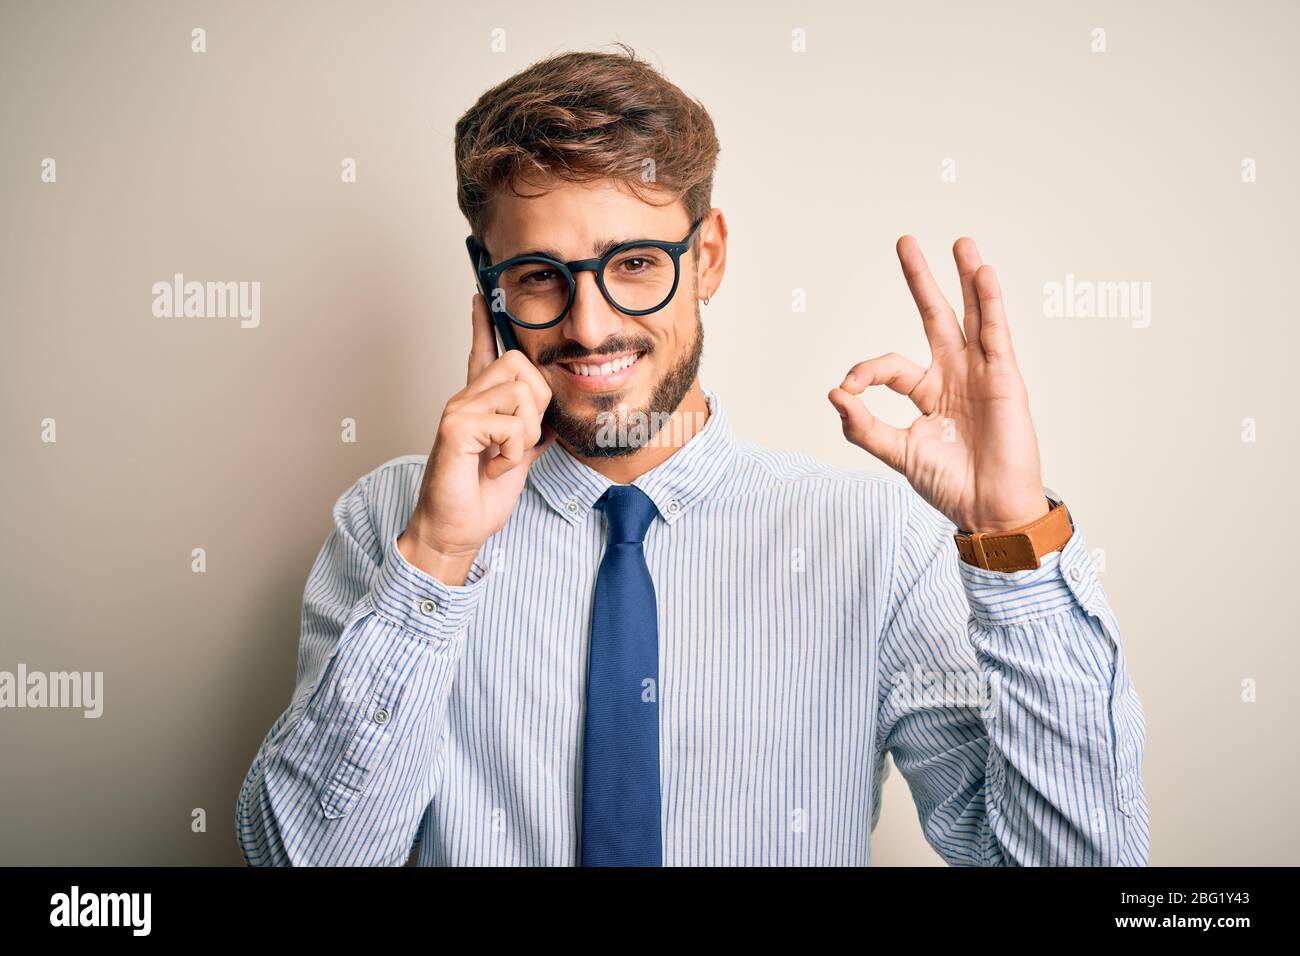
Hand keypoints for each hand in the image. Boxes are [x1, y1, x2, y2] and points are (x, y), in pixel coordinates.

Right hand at [398, 293, 555, 583]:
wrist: (457, 530)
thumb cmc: (479, 498)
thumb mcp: (517, 459)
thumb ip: (529, 434)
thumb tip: (548, 424)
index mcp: (479, 404)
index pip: (482, 354)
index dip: (483, 326)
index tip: (479, 297)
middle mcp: (465, 399)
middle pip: (520, 365)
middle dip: (537, 404)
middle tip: (519, 440)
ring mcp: (458, 409)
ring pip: (520, 395)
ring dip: (525, 435)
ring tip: (503, 457)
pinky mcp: (456, 426)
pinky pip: (509, 425)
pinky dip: (511, 453)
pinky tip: (492, 466)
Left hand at [827, 236, 1047, 533]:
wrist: (987, 509)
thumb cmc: (948, 484)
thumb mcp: (897, 453)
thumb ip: (863, 427)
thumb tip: (834, 393)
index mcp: (926, 393)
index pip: (890, 366)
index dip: (865, 372)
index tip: (847, 390)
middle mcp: (954, 376)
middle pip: (935, 318)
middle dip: (920, 281)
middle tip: (905, 242)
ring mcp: (981, 374)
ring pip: (971, 316)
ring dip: (966, 279)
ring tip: (960, 244)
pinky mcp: (1005, 378)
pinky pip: (995, 333)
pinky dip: (990, 302)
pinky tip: (983, 273)